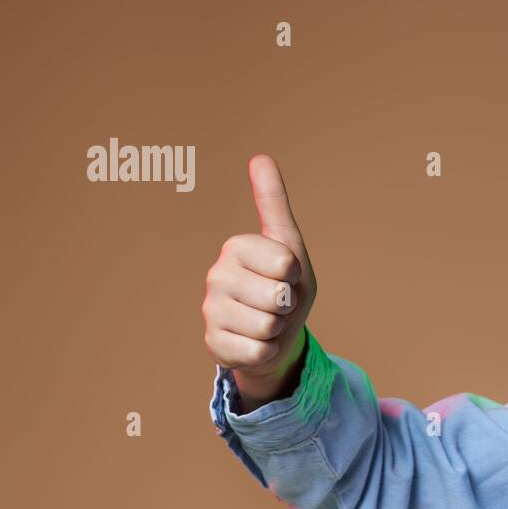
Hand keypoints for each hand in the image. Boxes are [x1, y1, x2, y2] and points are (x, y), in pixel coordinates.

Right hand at [202, 154, 317, 401]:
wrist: (274, 335)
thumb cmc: (286, 285)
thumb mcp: (290, 245)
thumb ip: (274, 204)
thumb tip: (260, 156)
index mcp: (236, 246)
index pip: (285, 264)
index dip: (297, 275)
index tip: (287, 275)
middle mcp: (217, 275)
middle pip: (278, 297)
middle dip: (289, 306)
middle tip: (279, 303)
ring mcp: (211, 311)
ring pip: (268, 326)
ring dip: (279, 329)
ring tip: (269, 322)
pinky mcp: (213, 344)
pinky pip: (258, 352)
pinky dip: (267, 351)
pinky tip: (255, 342)